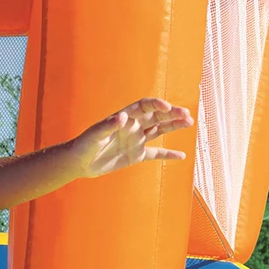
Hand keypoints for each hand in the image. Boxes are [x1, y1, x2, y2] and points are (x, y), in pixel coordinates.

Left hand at [71, 98, 193, 177]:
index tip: (168, 108)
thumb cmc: (83, 146)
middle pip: (157, 116)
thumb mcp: (94, 135)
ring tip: (189, 122)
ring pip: (160, 130)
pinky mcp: (136, 155)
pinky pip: (156, 153)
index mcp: (124, 118)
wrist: (78, 163)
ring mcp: (136, 140)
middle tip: (187, 115)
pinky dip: (168, 154)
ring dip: (174, 126)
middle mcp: (133, 127)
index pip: (145, 106)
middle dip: (172, 114)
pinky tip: (182, 155)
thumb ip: (108, 125)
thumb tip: (123, 116)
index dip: (157, 105)